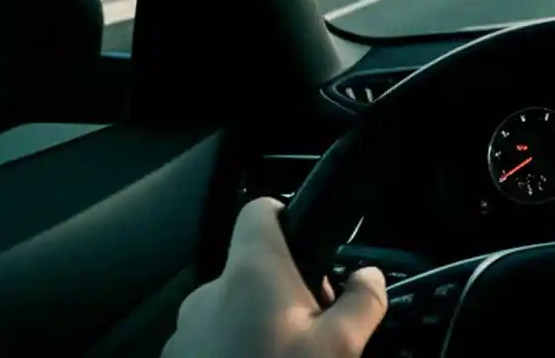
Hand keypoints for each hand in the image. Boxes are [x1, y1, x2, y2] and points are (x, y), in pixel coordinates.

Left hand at [162, 197, 386, 357]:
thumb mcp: (340, 349)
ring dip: (260, 328)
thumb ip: (362, 302)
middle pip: (255, 270)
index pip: (261, 210)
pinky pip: (213, 343)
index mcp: (251, 272)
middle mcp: (209, 292)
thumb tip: (369, 277)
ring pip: (233, 310)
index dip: (289, 218)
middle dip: (288, 293)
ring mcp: (185, 331)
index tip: (313, 250)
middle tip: (316, 333)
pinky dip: (236, 353)